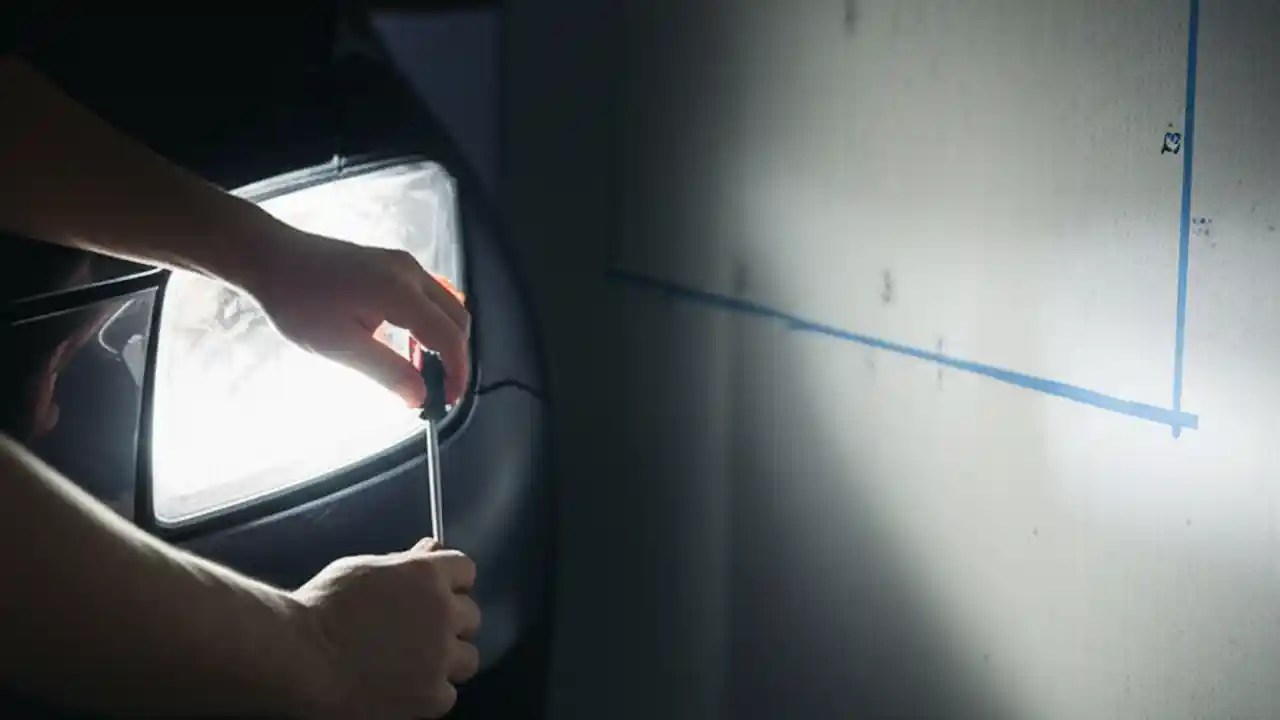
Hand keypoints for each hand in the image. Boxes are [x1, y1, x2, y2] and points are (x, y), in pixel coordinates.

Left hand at [241, 227, 470, 407]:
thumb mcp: (341, 346)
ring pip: (444, 306)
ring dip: (442, 340)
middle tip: (438, 389)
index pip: (449, 336)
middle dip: (455, 357)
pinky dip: (429, 324)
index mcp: (401, 292)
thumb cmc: (299, 303)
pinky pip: (427, 296)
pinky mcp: (392, 264)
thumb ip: (387, 372)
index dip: (456, 371)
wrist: (270, 258)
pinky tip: (407, 345)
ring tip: (422, 372)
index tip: (447, 400)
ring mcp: (403, 264)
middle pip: (456, 318)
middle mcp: (411, 273)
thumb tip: (421, 397)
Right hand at [291, 538, 481, 718]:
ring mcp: (440, 657)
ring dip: (447, 658)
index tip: (435, 593)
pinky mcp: (430, 696)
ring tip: (415, 663)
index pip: (465, 570)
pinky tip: (404, 688)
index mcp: (427, 575)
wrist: (300, 657)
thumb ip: (404, 562)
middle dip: (450, 621)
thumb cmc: (321, 607)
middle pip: (471, 615)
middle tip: (419, 632)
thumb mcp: (363, 569)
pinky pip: (447, 694)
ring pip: (467, 657)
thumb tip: (432, 548)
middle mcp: (443, 613)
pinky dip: (430, 693)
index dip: (451, 582)